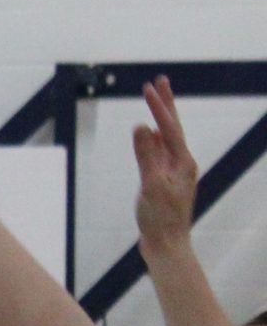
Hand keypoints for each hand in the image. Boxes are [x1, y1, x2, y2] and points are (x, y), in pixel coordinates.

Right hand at [133, 75, 200, 247]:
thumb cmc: (161, 218)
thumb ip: (146, 155)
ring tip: (156, 101)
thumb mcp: (151, 185)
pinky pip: (160, 151)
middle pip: (173, 127)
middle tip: (159, 81)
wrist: (167, 243)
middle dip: (165, 104)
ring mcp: (174, 171)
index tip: (147, 88)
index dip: (158, 106)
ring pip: (167, 138)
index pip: (169, 127)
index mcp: (183, 162)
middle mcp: (182, 163)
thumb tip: (142, 126)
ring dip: (160, 118)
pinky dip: (154, 137)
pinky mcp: (165, 180)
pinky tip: (150, 134)